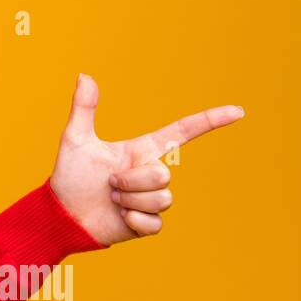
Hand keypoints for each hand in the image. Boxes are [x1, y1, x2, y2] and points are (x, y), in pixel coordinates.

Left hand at [49, 74, 243, 245]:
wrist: (62, 214)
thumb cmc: (70, 176)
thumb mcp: (76, 140)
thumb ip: (83, 109)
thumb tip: (85, 75)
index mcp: (143, 150)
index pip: (183, 132)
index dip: (210, 121)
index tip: (238, 111)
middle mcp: (152, 173)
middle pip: (164, 174)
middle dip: (131, 180)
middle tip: (109, 183)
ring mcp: (152, 199)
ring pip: (161, 198)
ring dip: (129, 200)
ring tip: (112, 200)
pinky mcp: (149, 224)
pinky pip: (154, 222)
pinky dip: (132, 220)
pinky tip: (119, 218)